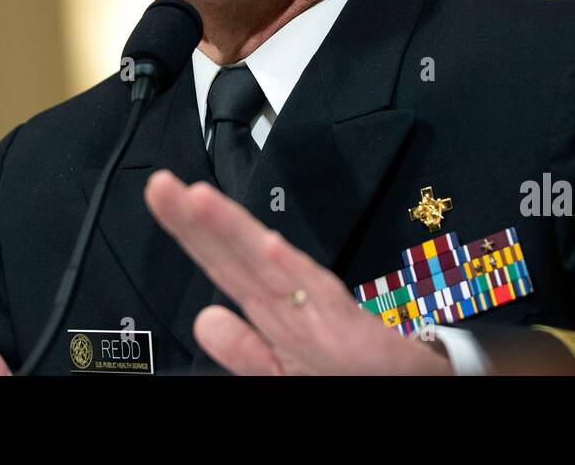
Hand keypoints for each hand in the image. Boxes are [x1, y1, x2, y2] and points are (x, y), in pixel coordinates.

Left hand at [144, 169, 452, 374]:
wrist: (412, 390)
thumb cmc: (355, 374)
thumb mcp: (286, 370)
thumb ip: (245, 349)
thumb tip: (205, 319)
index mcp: (274, 311)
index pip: (223, 263)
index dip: (189, 230)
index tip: (161, 196)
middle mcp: (293, 304)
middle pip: (237, 254)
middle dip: (199, 218)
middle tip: (162, 184)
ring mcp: (320, 313)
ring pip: (270, 264)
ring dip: (235, 229)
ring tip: (200, 200)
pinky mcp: (351, 330)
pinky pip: (320, 296)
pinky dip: (294, 268)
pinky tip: (268, 244)